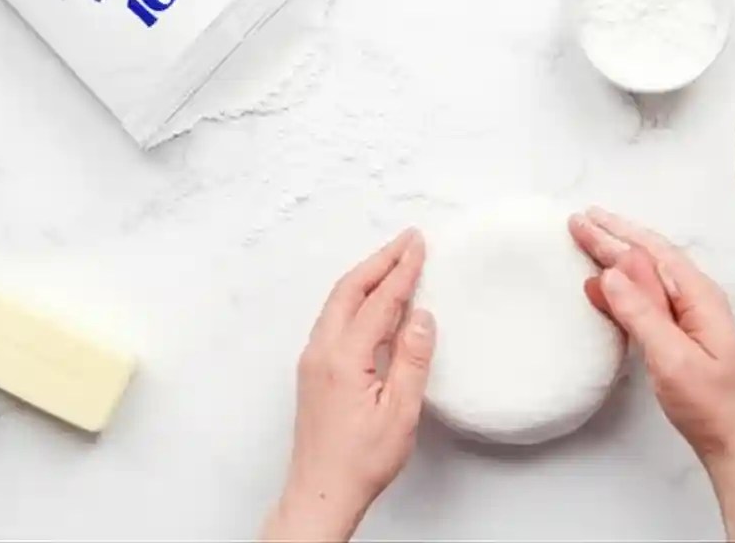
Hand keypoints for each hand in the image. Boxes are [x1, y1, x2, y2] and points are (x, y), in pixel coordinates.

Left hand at [262, 229, 434, 541]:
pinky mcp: (314, 371)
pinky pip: (335, 319)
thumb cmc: (359, 462)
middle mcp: (321, 351)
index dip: (402, 271)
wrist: (321, 492)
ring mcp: (313, 360)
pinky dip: (357, 298)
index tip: (419, 246)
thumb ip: (411, 359)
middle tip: (407, 241)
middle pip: (350, 289)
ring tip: (394, 261)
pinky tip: (375, 302)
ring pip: (339, 302)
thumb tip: (421, 317)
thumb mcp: (400, 412)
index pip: (378, 301)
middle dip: (380, 260)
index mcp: (343, 358)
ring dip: (367, 277)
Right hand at [569, 207, 734, 459]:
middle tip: (578, 221)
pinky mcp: (681, 335)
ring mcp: (690, 316)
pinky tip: (604, 286)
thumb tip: (612, 271)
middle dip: (614, 237)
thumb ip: (642, 312)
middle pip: (650, 257)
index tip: (583, 219)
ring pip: (647, 275)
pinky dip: (622, 286)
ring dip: (616, 257)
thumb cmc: (709, 404)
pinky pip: (647, 298)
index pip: (651, 252)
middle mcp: (696, 298)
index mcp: (698, 296)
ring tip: (588, 240)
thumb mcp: (672, 358)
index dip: (616, 234)